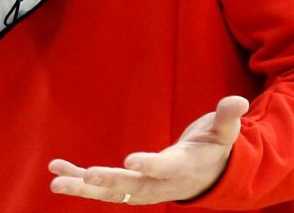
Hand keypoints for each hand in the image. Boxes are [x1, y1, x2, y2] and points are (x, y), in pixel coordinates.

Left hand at [49, 96, 248, 205]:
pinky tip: (56, 172)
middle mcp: (157, 184)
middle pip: (131, 187)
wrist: (207, 180)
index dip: (148, 165)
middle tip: (87, 177)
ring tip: (56, 182)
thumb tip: (237, 101)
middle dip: (108, 182)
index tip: (129, 161)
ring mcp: (140, 189)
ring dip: (82, 187)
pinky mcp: (126, 187)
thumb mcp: (223, 134)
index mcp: (179, 168)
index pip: (162, 168)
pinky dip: (77, 179)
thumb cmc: (212, 151)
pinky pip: (99, 186)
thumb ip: (227, 119)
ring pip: (109, 193)